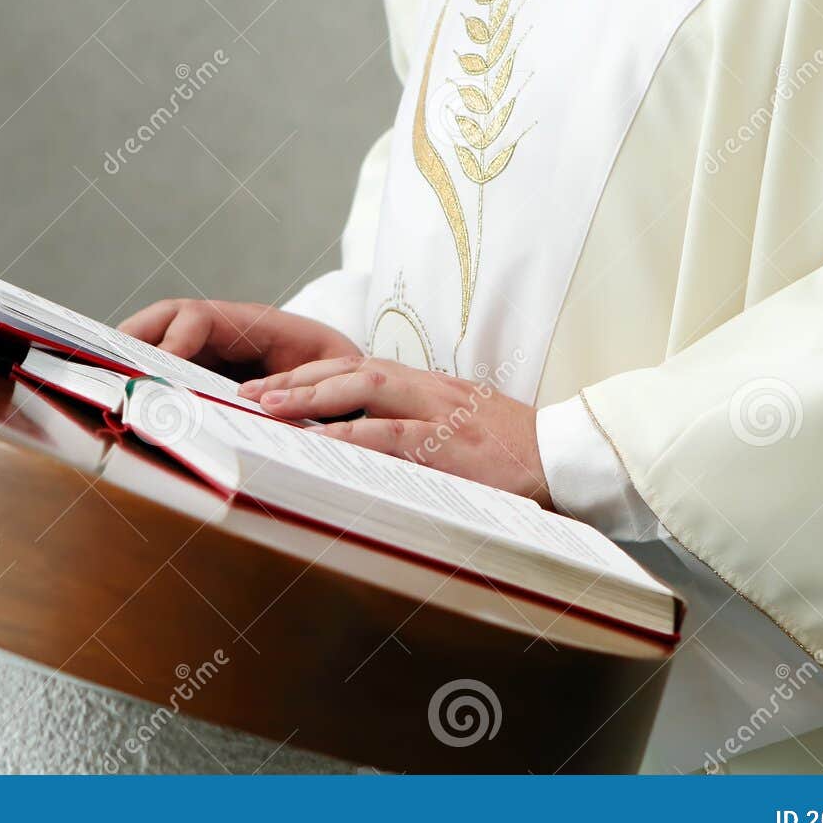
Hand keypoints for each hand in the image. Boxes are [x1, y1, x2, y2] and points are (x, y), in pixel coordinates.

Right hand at [118, 299, 360, 379]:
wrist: (364, 386)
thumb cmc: (352, 378)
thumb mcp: (335, 378)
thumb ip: (301, 388)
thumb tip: (256, 403)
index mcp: (256, 324)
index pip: (197, 318)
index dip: (172, 342)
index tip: (155, 372)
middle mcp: (228, 332)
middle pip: (165, 321)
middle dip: (131, 339)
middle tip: (101, 368)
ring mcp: (216, 351)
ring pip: (161, 342)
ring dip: (131, 358)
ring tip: (102, 385)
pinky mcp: (211, 374)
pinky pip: (172, 370)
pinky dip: (147, 380)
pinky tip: (129, 405)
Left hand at [240, 357, 549, 506]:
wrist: (574, 456)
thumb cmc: (519, 453)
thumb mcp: (465, 431)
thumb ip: (422, 429)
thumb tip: (373, 443)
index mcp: (431, 386)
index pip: (361, 366)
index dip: (313, 373)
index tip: (272, 384)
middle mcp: (431, 389)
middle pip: (352, 368)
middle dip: (297, 379)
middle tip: (248, 393)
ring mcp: (441, 413)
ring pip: (365, 391)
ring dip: (312, 398)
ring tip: (267, 408)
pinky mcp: (452, 443)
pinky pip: (393, 434)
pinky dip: (353, 434)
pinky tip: (319, 440)